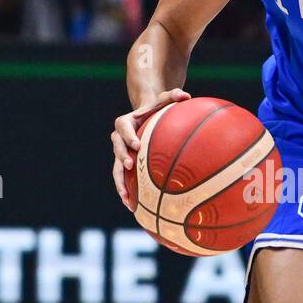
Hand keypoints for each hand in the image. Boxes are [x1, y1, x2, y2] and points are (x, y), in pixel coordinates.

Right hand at [111, 88, 190, 209]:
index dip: (128, 137)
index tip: (136, 145)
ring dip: (119, 182)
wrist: (146, 116)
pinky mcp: (125, 165)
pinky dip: (127, 191)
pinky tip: (133, 207)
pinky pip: (123, 179)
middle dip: (121, 157)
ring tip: (126, 197)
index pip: (123, 127)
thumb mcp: (164, 99)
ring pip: (116, 168)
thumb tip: (186, 95)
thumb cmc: (157, 108)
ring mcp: (121, 153)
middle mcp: (120, 138)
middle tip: (128, 166)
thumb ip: (173, 96)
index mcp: (126, 122)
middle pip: (116, 148)